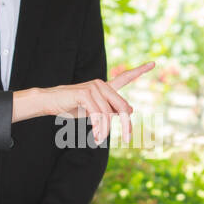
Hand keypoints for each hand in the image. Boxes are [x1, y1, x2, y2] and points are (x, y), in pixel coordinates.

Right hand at [12, 61, 154, 143]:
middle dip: (126, 124)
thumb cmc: (72, 106)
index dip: (140, 71)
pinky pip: (98, 114)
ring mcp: (93, 88)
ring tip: (99, 139)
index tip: (153, 64)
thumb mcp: (94, 111)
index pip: (125, 77)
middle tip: (128, 138)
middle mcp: (101, 84)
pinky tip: (96, 135)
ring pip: (108, 114)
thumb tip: (130, 110)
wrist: (50, 102)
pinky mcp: (84, 94)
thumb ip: (111, 109)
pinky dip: (98, 127)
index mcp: (105, 87)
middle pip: (122, 106)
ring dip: (105, 130)